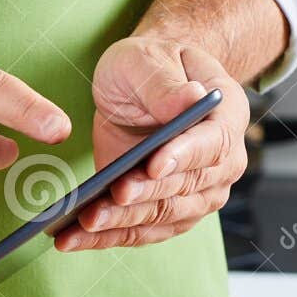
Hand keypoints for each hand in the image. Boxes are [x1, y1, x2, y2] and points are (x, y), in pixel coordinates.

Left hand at [56, 35, 249, 250]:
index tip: (154, 164)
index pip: (212, 143)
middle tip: (110, 196)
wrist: (141, 86)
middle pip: (184, 189)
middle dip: (144, 195)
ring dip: (120, 224)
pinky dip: (104, 237)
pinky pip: (138, 231)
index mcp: (226, 117)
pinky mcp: (166, 214)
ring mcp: (196, 195)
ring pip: (160, 217)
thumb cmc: (149, 66)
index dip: (184, 156)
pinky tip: (70, 238)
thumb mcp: (150, 58)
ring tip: (80, 224)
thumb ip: (166, 83)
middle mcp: (220, 164)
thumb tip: (191, 100)